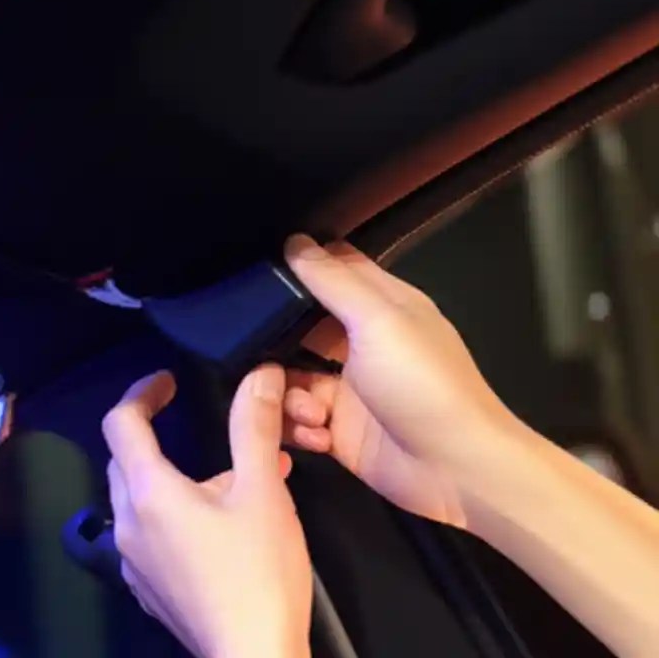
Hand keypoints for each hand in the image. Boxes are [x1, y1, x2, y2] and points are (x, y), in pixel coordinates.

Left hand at [103, 366, 311, 657]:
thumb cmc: (257, 577)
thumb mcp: (263, 492)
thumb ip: (256, 428)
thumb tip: (260, 376)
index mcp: (147, 493)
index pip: (120, 423)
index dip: (141, 393)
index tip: (167, 383)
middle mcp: (128, 525)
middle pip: (125, 461)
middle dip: (155, 436)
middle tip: (197, 426)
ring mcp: (134, 562)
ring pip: (139, 501)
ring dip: (172, 480)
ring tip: (230, 481)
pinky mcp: (150, 589)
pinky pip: (150, 537)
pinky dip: (175, 517)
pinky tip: (222, 527)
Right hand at [281, 235, 522, 527]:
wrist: (458, 469)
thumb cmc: (424, 385)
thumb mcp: (379, 321)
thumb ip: (333, 281)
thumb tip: (295, 241)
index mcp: (382, 306)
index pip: (334, 269)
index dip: (298, 266)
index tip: (257, 273)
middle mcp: (363, 342)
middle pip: (302, 325)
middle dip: (274, 336)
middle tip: (252, 348)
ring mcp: (350, 389)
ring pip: (292, 376)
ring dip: (288, 393)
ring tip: (309, 411)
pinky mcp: (340, 430)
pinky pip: (299, 420)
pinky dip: (298, 428)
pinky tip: (317, 436)